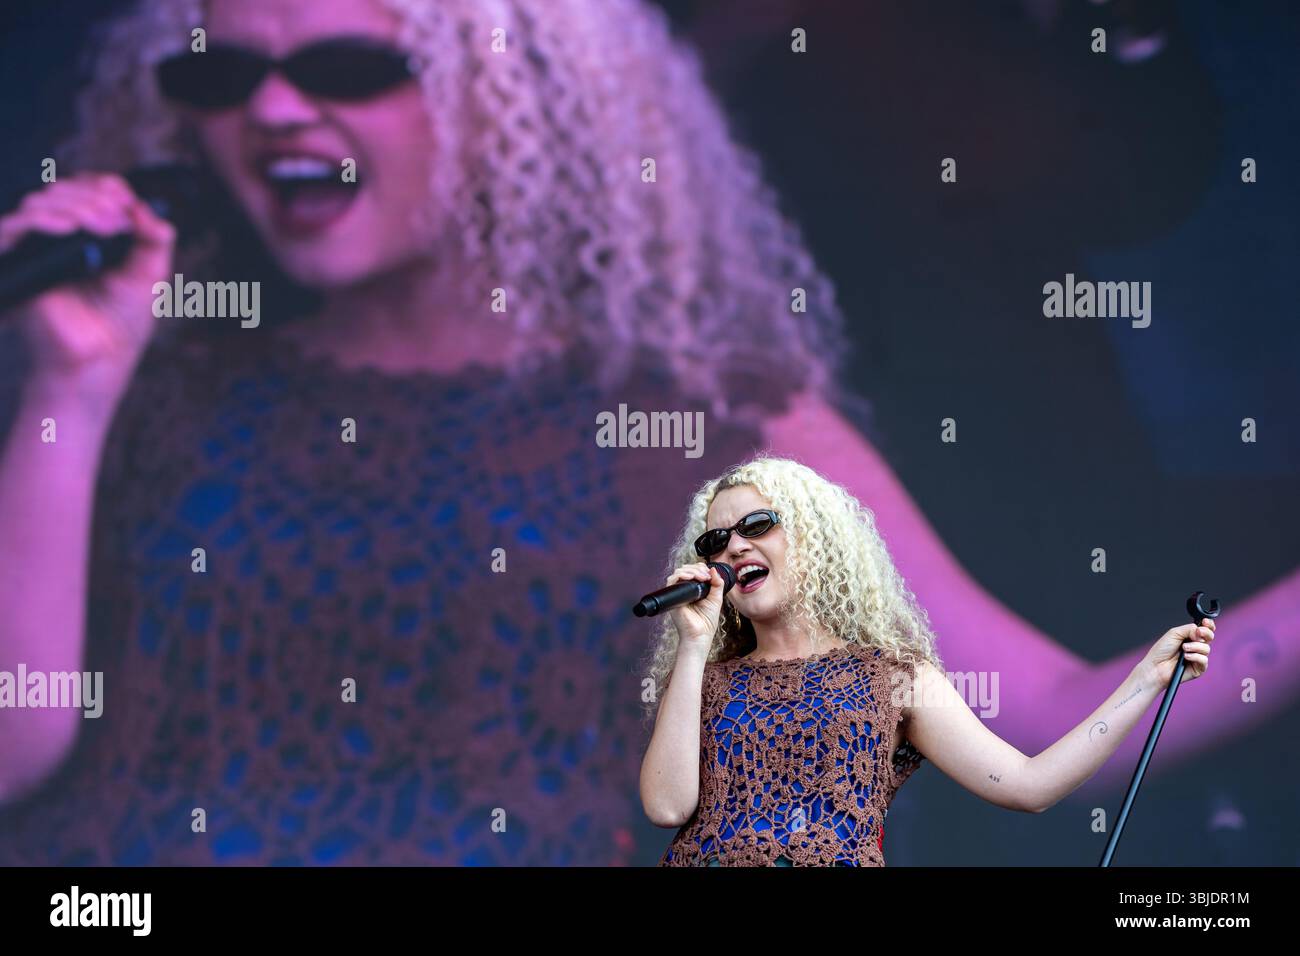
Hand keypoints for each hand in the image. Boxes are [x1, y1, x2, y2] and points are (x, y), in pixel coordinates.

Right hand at [0, 171, 173, 396]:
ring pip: (41, 202)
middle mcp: (59, 235)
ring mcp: (36, 247)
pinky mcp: (18, 263)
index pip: (88, 189)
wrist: (98, 359)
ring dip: (75, 205)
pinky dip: (44, 220)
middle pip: (64, 189)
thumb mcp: (149, 273)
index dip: (106, 186)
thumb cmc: (123, 320)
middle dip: (94, 197)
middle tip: (117, 220)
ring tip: (103, 226)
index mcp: (89, 231)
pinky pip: (17, 228)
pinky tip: (70, 228)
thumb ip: (155, 238)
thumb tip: (147, 208)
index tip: (126, 199)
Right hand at [664, 562, 726, 649]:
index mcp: (695, 590)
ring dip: (691, 570)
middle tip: (706, 576)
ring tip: (702, 577)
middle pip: (686, 569)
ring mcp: (678, 593)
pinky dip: (681, 575)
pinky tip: (691, 577)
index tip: (709, 573)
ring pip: (679, 572)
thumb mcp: (717, 598)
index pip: (694, 571)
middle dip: (697, 568)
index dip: (701, 568)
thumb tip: (713, 569)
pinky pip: (672, 581)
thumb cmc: (707, 621)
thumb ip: (717, 583)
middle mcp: (685, 590)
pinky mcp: (673, 597)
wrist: (700, 634)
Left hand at [1140, 617, 1216, 685]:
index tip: (1205, 622)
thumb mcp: (1175, 633)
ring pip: (1206, 648)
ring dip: (1195, 646)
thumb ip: (1189, 629)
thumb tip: (1201, 631)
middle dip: (1205, 633)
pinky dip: (1195, 657)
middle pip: (1210, 637)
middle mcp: (1196, 646)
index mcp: (1190, 636)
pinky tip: (1185, 657)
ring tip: (1184, 648)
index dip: (1209, 625)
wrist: (1155, 666)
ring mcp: (1198, 657)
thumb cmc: (1162, 650)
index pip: (1206, 629)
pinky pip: (1204, 660)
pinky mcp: (1198, 668)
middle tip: (1198, 633)